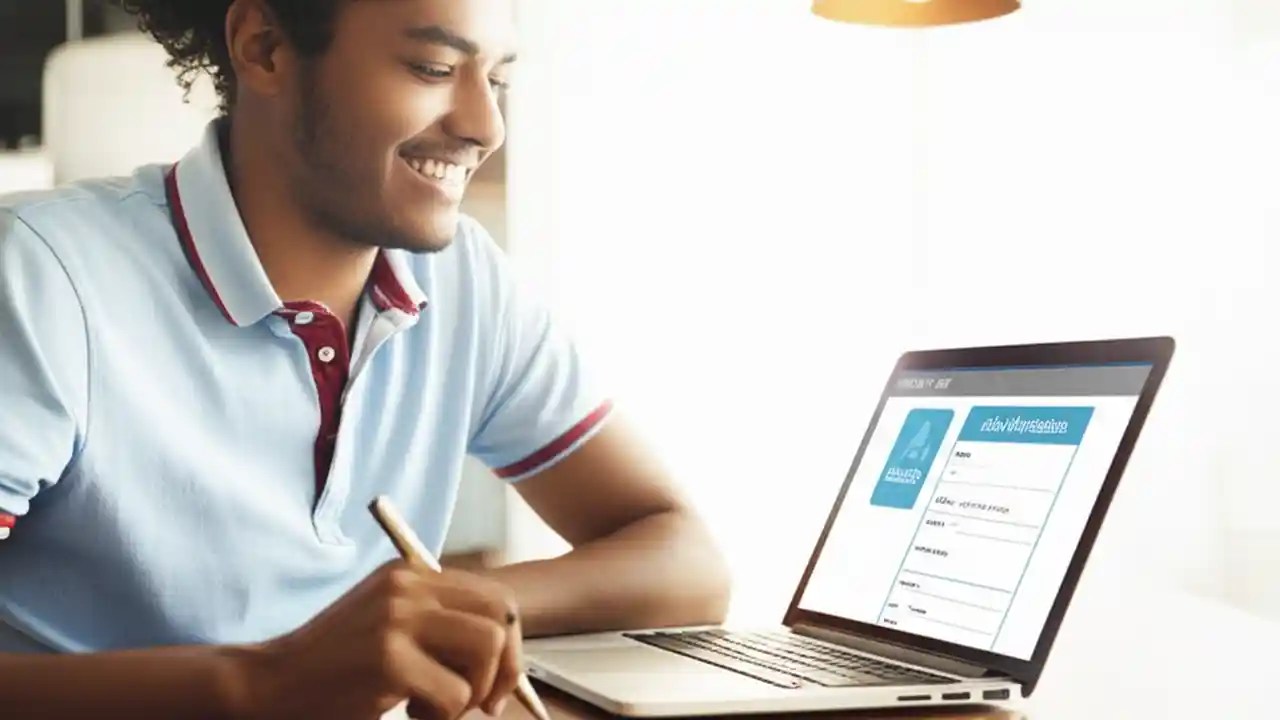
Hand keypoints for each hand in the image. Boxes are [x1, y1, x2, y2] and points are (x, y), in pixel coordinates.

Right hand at [236, 560, 522, 719]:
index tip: (496, 681)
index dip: (510, 643)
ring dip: (473, 692)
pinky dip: (442, 715)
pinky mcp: (388, 659)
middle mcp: (408, 586)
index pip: (495, 596)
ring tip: (436, 706)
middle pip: (502, 617)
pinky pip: (455, 693)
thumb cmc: (337, 665)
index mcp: (412, 573)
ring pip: (487, 650)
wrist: (271, 684)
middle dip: (507, 667)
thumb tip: (509, 654)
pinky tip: (409, 712)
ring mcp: (398, 619)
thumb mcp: (391, 624)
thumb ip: (440, 626)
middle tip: (484, 703)